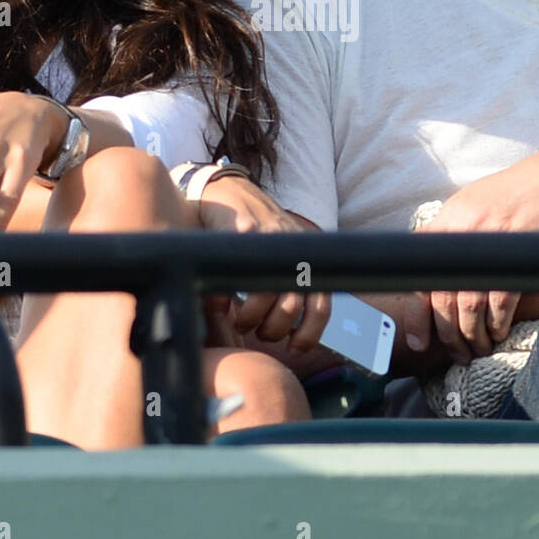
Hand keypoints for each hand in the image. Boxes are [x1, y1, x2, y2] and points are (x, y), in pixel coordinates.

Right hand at [196, 175, 329, 351]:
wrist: (229, 191)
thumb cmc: (258, 232)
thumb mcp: (285, 255)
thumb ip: (294, 287)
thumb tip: (296, 335)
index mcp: (307, 259)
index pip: (320, 306)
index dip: (309, 334)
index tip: (293, 348)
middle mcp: (293, 249)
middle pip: (290, 307)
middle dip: (272, 329)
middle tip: (256, 329)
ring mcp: (268, 239)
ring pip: (263, 295)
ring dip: (248, 318)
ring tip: (238, 319)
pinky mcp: (241, 230)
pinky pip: (232, 276)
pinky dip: (222, 299)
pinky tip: (219, 304)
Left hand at [409, 141, 538, 362]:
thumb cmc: (522, 192)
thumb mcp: (478, 203)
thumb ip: (455, 234)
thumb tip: (435, 273)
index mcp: (449, 217)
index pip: (419, 272)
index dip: (417, 313)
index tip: (420, 340)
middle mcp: (464, 228)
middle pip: (442, 296)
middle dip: (447, 333)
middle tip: (457, 351)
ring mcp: (492, 240)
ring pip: (468, 305)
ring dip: (471, 335)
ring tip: (477, 348)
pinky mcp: (520, 253)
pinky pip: (499, 302)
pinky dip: (496, 325)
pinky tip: (498, 333)